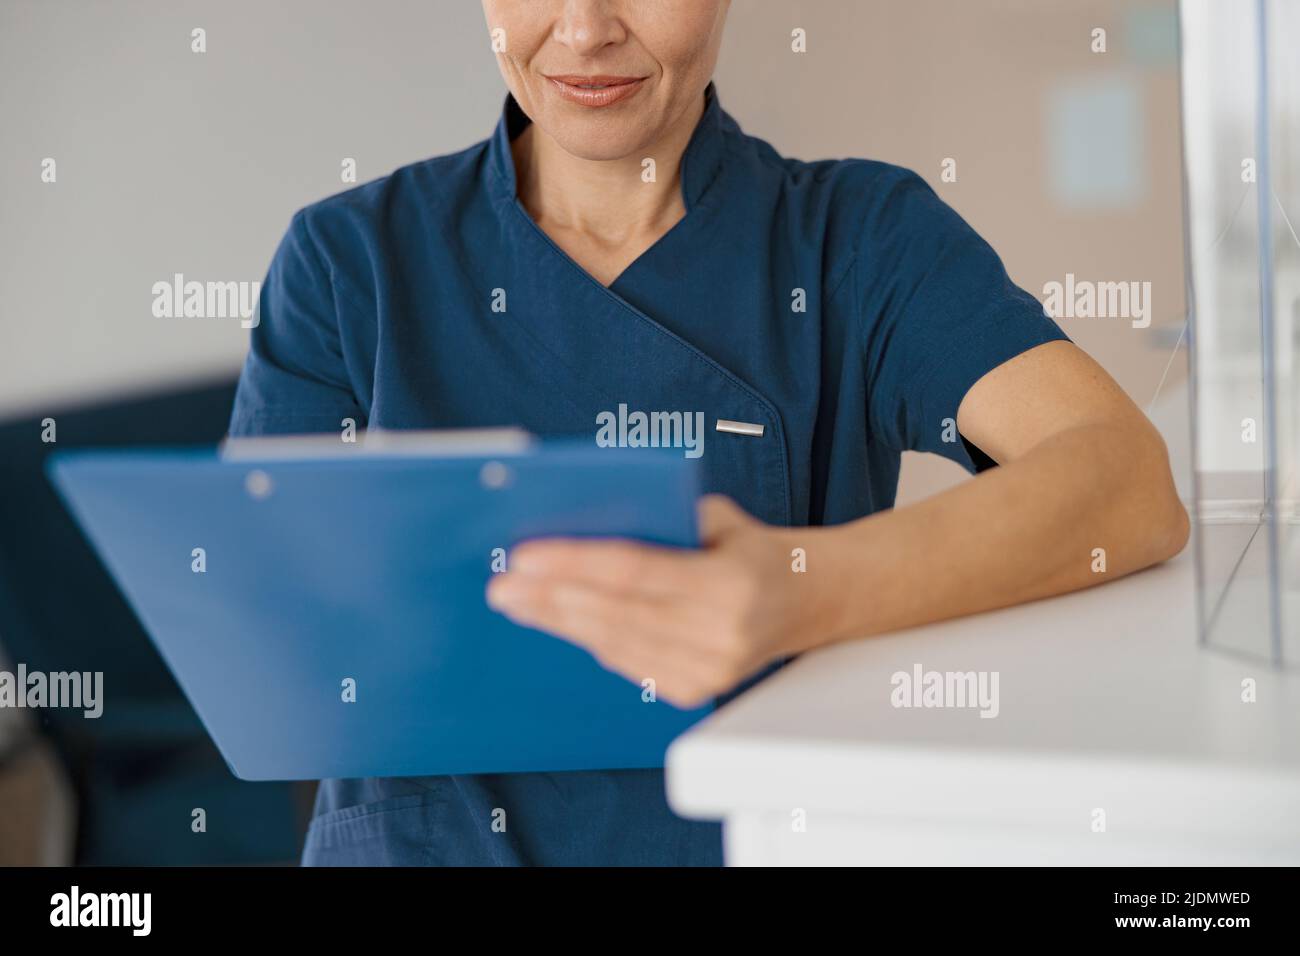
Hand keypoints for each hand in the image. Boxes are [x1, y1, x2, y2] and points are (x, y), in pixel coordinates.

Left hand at [485, 495, 834, 708]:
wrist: (808, 600)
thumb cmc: (753, 550)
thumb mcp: (718, 518)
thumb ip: (661, 520)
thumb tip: (583, 521)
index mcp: (730, 585)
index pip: (634, 572)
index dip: (573, 563)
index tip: (525, 555)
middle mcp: (721, 636)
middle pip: (614, 614)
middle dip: (551, 597)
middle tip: (504, 583)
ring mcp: (708, 672)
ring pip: (613, 643)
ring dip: (559, 621)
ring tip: (518, 601)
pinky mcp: (694, 690)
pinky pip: (625, 662)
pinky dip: (588, 638)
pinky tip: (557, 620)